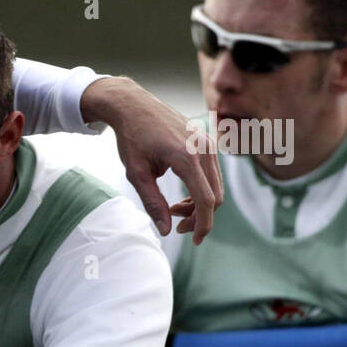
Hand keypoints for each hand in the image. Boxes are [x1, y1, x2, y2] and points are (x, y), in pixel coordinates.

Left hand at [81, 77, 222, 243]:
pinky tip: (181, 196)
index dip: (203, 224)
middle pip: (215, 196)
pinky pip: (212, 174)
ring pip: (215, 187)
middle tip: (176, 226)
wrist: (133, 105)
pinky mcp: (207, 142)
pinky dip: (201, 190)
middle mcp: (204, 149)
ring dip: (199, 205)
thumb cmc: (131, 138)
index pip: (205, 200)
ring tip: (174, 209)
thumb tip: (165, 231)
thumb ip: (153, 203)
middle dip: (199, 217)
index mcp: (186, 156)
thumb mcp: (136, 174)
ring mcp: (208, 143)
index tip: (195, 241)